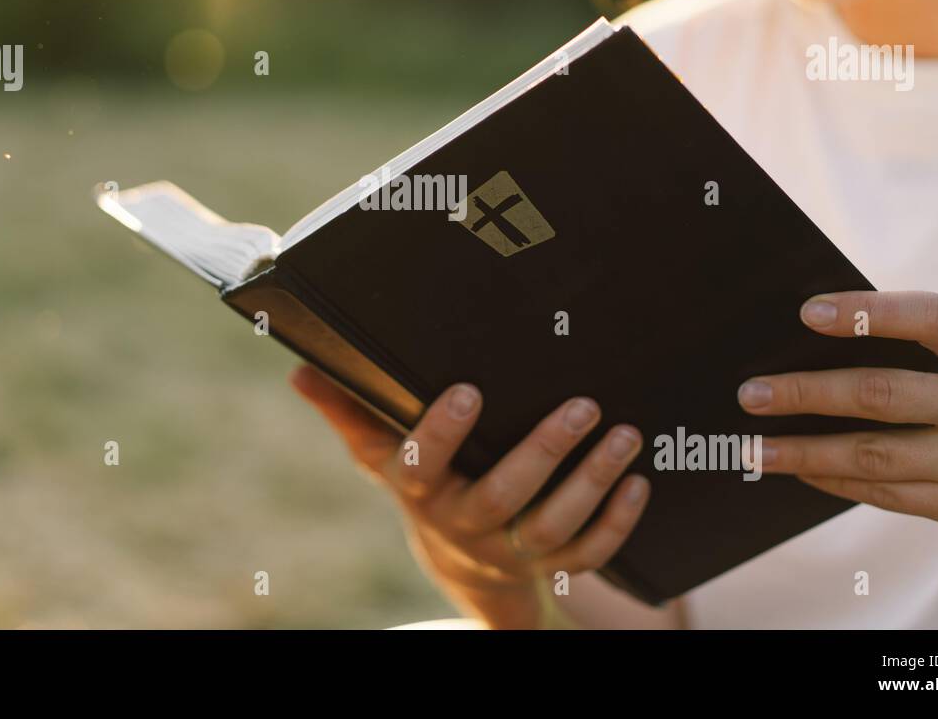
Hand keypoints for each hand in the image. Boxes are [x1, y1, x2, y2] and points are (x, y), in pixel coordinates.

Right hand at [289, 366, 649, 628]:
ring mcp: (510, 550)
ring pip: (553, 527)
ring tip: (625, 436)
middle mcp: (465, 524)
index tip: (468, 389)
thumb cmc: (422, 485)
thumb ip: (348, 411)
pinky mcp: (549, 566)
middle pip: (503, 498)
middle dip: (544, 452)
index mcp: (421, 491)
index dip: (441, 434)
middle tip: (584, 405)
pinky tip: (639, 482)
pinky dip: (616, 523)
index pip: (420, 466)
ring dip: (593, 482)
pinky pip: (587, 554)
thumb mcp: (379, 454)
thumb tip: (298, 371)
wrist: (458, 564)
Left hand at [739, 291, 937, 592]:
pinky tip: (800, 466)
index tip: (808, 313)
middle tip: (751, 394)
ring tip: (756, 443)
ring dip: (803, 449)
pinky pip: (884, 493)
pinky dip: (833, 479)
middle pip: (883, 395)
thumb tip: (824, 334)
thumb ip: (933, 347)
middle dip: (806, 393)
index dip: (869, 313)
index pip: (933, 318)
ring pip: (873, 455)